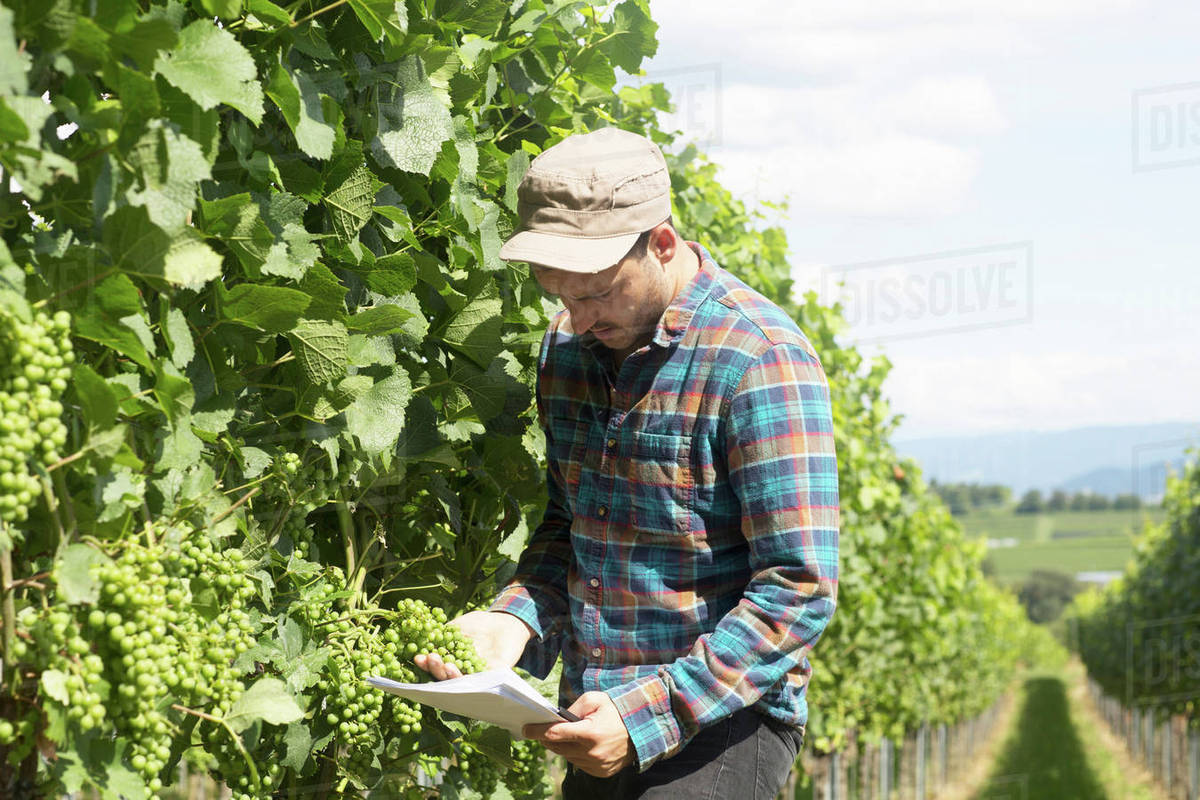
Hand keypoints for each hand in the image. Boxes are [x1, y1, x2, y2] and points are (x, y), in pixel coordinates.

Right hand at [413, 610, 532, 679]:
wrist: (505, 621)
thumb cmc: (478, 625)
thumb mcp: (457, 626)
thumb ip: (443, 635)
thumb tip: (425, 639)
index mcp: (450, 661)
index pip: (436, 667)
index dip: (426, 664)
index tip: (418, 657)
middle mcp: (462, 672)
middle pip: (446, 677)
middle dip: (437, 669)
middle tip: (431, 659)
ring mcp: (477, 676)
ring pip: (463, 681)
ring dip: (453, 676)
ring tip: (447, 665)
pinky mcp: (494, 676)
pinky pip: (484, 681)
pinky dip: (475, 679)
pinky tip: (467, 673)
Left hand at [523, 692, 633, 777]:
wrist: (642, 729)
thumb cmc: (617, 711)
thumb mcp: (595, 699)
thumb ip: (573, 708)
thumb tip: (556, 718)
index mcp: (590, 733)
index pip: (555, 734)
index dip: (537, 731)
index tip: (525, 729)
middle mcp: (592, 753)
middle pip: (558, 747)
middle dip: (548, 738)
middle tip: (542, 730)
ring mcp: (597, 765)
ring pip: (567, 757)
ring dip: (562, 746)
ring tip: (564, 735)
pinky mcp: (601, 772)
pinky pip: (579, 765)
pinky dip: (575, 755)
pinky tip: (580, 745)